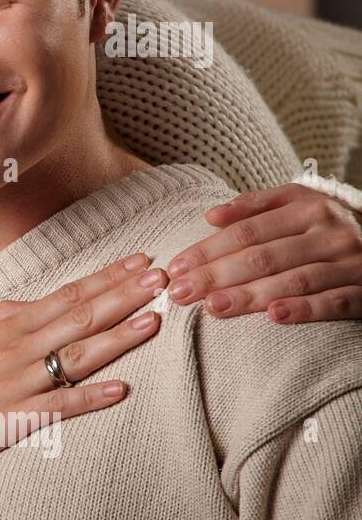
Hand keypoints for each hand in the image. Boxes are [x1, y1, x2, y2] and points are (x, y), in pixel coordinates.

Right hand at [0, 253, 161, 467]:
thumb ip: (6, 315)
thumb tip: (42, 300)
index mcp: (8, 327)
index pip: (67, 295)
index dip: (107, 278)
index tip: (141, 262)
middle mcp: (16, 350)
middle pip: (80, 318)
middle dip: (124, 296)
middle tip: (165, 277)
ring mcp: (17, 384)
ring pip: (76, 358)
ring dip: (117, 338)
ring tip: (155, 321)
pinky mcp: (12, 420)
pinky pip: (57, 408)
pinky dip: (89, 399)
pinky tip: (121, 390)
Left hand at [165, 183, 361, 322]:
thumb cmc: (325, 225)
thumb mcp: (296, 202)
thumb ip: (254, 206)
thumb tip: (210, 216)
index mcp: (307, 208)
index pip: (246, 233)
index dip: (208, 251)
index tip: (175, 269)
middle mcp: (329, 233)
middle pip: (263, 257)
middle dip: (217, 276)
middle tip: (181, 293)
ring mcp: (350, 262)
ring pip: (294, 280)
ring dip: (250, 295)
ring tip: (213, 307)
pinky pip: (334, 302)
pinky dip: (305, 309)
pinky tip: (274, 316)